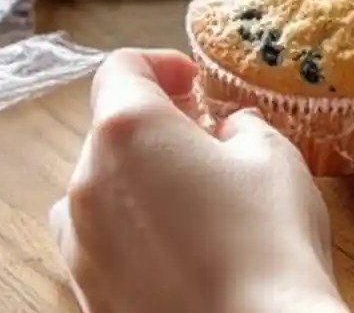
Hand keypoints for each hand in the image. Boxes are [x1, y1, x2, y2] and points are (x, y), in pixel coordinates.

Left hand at [50, 49, 347, 312]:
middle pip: (109, 131)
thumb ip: (240, 127)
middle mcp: (87, 180)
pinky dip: (127, 233)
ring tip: (188, 202)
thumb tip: (225, 132)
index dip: (159, 64)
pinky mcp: (87, 291)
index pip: (121, 69)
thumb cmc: (268, 245)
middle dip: (155, 128)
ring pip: (97, 189)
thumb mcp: (273, 158)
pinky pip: (98, 243)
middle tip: (206, 143)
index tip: (191, 81)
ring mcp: (80, 242)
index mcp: (126, 130)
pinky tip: (176, 251)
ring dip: (135, 181)